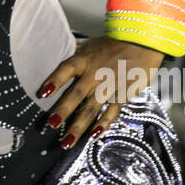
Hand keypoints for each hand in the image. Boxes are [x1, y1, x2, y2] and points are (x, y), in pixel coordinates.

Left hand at [38, 38, 163, 148]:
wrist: (142, 43)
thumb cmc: (111, 44)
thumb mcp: (89, 44)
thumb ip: (74, 51)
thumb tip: (55, 49)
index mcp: (84, 60)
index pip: (66, 69)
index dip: (55, 80)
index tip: (43, 93)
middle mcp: (95, 73)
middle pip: (77, 94)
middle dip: (63, 110)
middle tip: (51, 124)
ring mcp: (110, 85)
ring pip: (92, 108)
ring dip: (79, 125)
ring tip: (67, 142)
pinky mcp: (124, 93)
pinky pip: (113, 110)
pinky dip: (104, 122)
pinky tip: (94, 134)